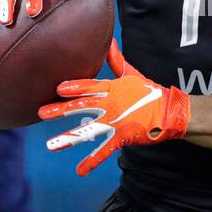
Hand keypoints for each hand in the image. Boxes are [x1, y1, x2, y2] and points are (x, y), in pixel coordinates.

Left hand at [39, 39, 190, 176]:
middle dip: (61, 109)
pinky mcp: (122, 137)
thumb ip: (116, 61)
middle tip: (41, 112)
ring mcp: (116, 121)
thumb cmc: (150, 92)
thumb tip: (109, 41)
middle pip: (82, 106)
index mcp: (112, 88)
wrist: (170, 111)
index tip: (58, 88)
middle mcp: (111, 104)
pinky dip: (92, 161)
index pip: (90, 86)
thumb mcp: (132, 74)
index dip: (74, 87)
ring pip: (89, 130)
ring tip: (51, 145)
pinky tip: (80, 170)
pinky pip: (105, 150)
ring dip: (69, 138)